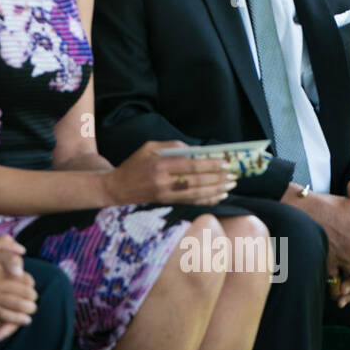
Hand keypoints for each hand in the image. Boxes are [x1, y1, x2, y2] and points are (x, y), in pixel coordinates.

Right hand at [0, 237, 37, 339]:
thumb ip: (3, 243)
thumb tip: (23, 250)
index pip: (22, 280)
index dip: (30, 283)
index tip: (32, 284)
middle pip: (21, 296)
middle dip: (31, 298)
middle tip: (35, 298)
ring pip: (14, 308)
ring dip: (25, 311)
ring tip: (31, 311)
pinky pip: (2, 317)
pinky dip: (14, 319)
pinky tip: (22, 320)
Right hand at [102, 141, 236, 206]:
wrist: (116, 189)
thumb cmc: (133, 165)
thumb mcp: (148, 148)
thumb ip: (171, 146)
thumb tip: (194, 149)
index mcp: (159, 165)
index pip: (190, 165)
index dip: (209, 165)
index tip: (225, 162)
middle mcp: (163, 183)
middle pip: (196, 181)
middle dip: (217, 178)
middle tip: (233, 175)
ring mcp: (165, 196)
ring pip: (196, 194)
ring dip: (216, 190)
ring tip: (230, 185)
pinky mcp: (167, 204)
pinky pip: (191, 203)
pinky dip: (207, 200)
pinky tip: (218, 196)